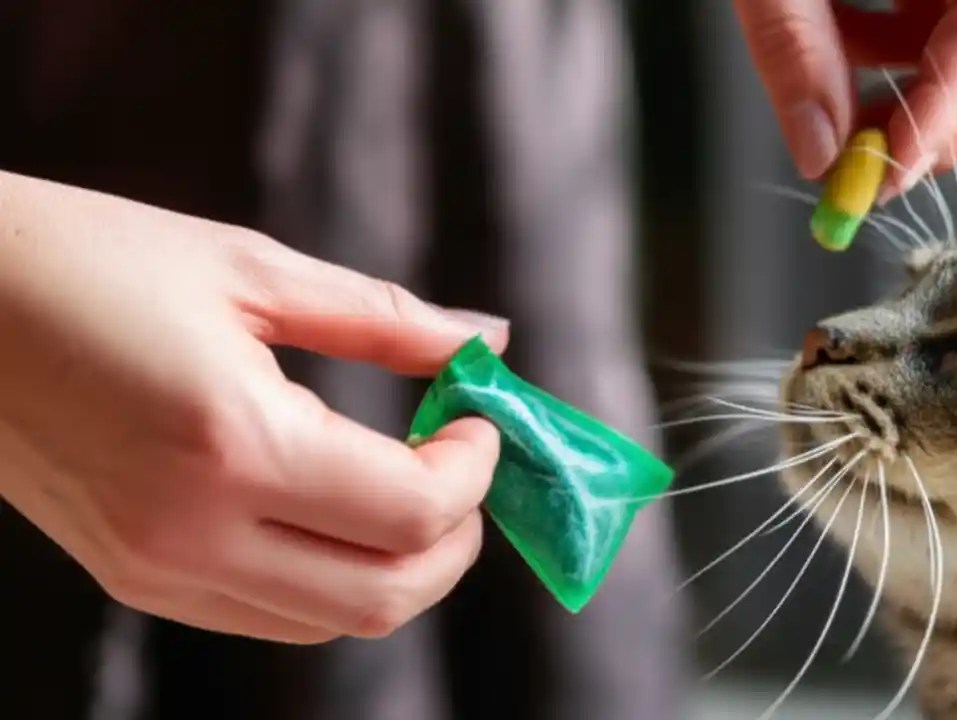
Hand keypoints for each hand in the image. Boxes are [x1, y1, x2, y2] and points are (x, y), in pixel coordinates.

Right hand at [0, 170, 506, 643]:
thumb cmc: (90, 261)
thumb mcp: (250, 271)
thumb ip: (385, 317)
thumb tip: (486, 340)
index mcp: (232, 445)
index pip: (411, 512)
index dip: (475, 468)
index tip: (480, 415)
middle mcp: (194, 533)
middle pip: (388, 596)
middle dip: (458, 537)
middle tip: (464, 462)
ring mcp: (160, 571)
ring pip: (336, 620)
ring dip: (404, 564)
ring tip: (411, 481)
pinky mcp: (137, 579)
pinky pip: (273, 613)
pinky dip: (336, 575)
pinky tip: (341, 505)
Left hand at [734, 0, 956, 199]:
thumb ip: (792, 51)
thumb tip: (820, 156)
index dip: (944, 110)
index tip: (886, 175)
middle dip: (938, 124)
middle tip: (868, 176)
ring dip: (912, 98)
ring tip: (840, 114)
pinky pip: (943, 25)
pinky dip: (894, 64)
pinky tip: (840, 62)